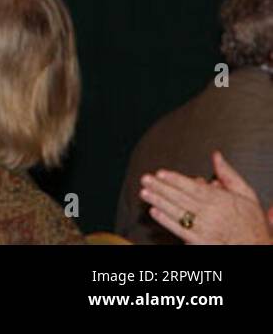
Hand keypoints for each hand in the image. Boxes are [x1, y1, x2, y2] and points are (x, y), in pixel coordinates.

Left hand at [140, 151, 272, 243]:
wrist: (258, 248)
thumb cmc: (251, 221)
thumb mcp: (247, 194)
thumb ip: (229, 174)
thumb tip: (216, 156)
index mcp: (221, 201)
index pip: (193, 188)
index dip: (175, 180)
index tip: (160, 173)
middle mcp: (211, 215)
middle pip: (181, 199)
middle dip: (161, 188)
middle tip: (145, 179)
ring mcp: (204, 230)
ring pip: (177, 213)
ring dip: (159, 202)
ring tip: (145, 192)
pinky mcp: (200, 242)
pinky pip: (179, 230)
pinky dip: (165, 221)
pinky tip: (155, 211)